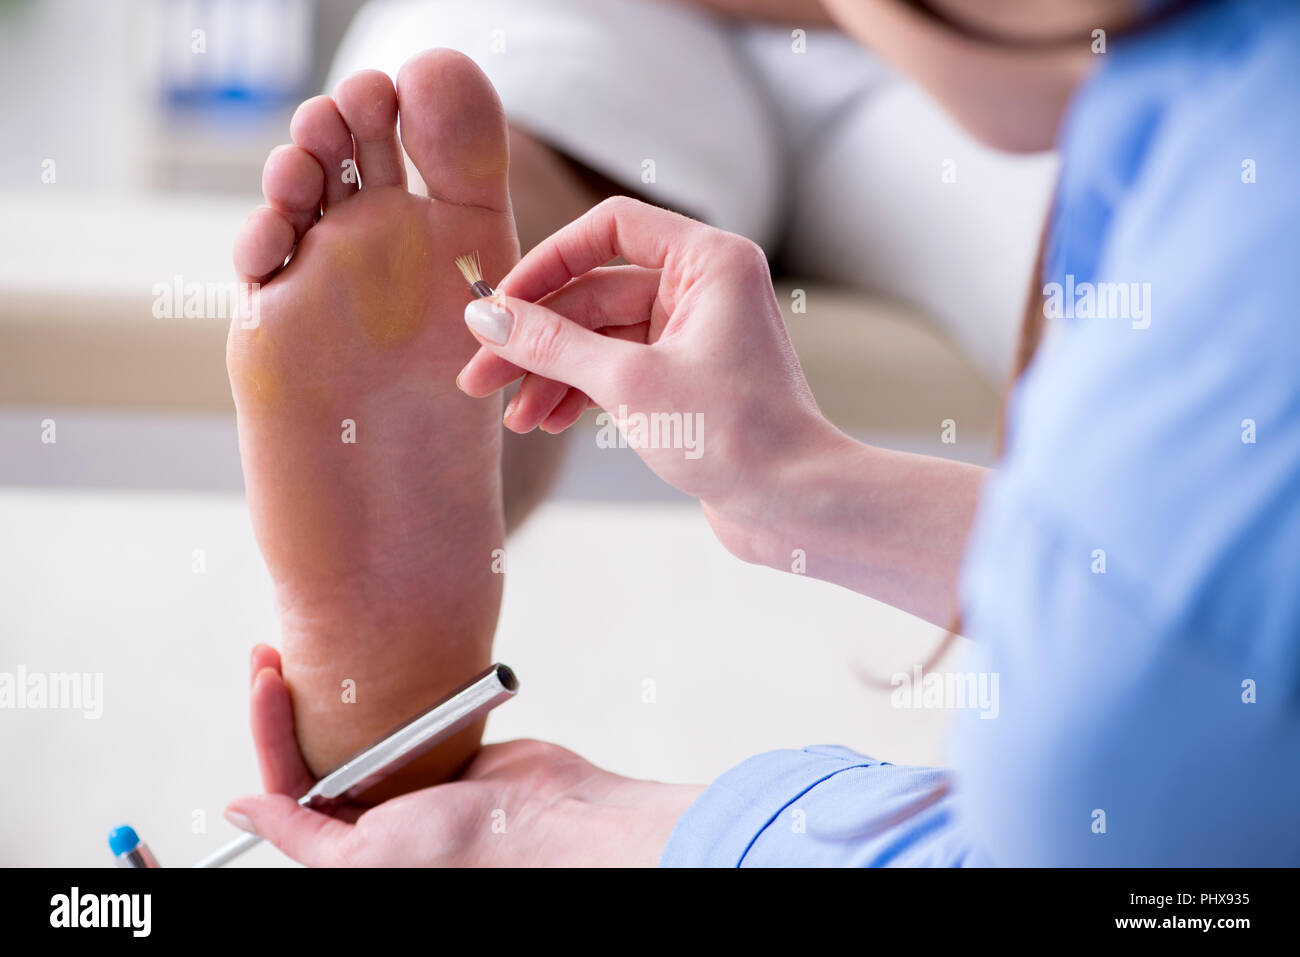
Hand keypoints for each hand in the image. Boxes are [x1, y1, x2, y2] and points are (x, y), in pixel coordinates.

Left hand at [227, 645, 701, 866]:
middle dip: (289, 698)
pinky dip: (385, 683)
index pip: (289, 776)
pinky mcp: (444, 740)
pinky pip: (403, 706)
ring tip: (309, 643)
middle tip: (272, 653)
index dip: (269, 729)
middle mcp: (375, 802)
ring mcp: (409, 768)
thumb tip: (239, 808)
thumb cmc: (465, 851)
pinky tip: (367, 657)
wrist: (546, 819)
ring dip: (334, 684)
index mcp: (349, 835)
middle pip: (315, 742)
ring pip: (355, 720)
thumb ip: (299, 832)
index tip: (266, 682)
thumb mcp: (364, 856)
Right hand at [456, 196, 843, 558]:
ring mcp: (695, 334)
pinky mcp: (686, 378)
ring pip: (602, 337)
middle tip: (479, 376)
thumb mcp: (628, 384)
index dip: (548, 262)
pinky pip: (619, 369)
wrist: (795, 506)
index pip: (610, 228)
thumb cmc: (734, 436)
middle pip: (596, 291)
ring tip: (514, 420)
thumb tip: (486, 317)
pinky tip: (547, 424)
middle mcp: (704, 288)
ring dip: (553, 374)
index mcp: (709, 262)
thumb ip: (552, 345)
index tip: (501, 305)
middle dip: (537, 338)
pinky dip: (582, 393)